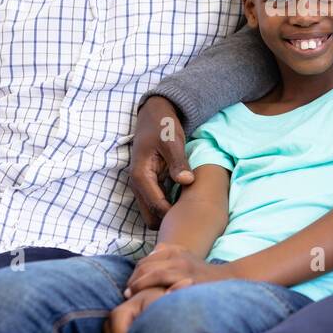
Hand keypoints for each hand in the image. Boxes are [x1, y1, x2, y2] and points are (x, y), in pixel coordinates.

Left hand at [124, 242, 230, 296]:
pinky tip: (151, 301)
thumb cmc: (201, 273)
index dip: (134, 274)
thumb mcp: (184, 258)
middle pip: (146, 266)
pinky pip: (169, 286)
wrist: (227, 279)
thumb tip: (145, 262)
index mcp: (174, 251)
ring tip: (131, 297)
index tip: (129, 287)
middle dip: (134, 280)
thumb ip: (165, 256)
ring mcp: (185, 269)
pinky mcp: (191, 281)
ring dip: (140, 286)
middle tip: (126, 294)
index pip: (145, 261)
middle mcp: (178, 257)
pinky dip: (158, 292)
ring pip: (154, 273)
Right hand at [130, 96, 194, 228]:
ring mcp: (143, 185)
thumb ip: (178, 162)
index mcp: (141, 175)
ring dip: (169, 214)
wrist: (154, 113)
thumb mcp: (172, 140)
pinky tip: (187, 202)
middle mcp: (138, 184)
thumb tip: (186, 181)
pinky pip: (158, 202)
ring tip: (192, 212)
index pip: (156, 206)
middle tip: (193, 216)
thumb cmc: (162, 125)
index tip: (194, 217)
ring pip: (153, 211)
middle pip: (151, 216)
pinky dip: (170, 205)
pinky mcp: (151, 183)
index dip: (174, 214)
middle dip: (169, 220)